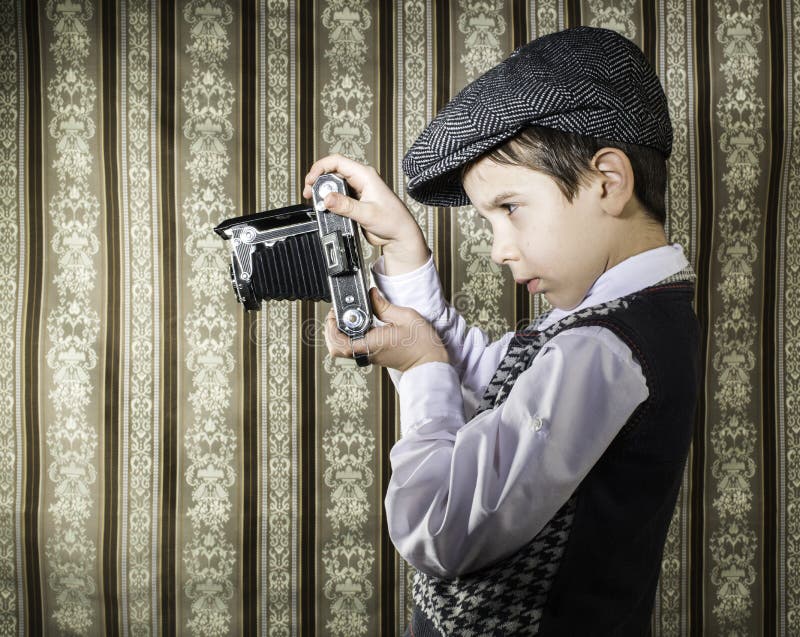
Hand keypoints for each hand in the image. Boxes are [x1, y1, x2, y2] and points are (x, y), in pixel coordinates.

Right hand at [303, 154, 430, 274]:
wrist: (400, 236)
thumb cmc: (393, 221)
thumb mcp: (367, 213)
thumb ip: (346, 206)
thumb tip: (326, 198)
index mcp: (365, 175)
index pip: (337, 161)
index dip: (320, 168)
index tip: (310, 180)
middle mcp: (360, 180)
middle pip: (332, 172)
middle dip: (318, 181)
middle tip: (309, 194)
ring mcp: (357, 191)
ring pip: (334, 185)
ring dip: (323, 192)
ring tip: (315, 203)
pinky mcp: (355, 202)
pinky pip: (338, 197)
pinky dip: (329, 202)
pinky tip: (324, 209)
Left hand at [324, 288, 448, 371]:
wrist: (430, 363)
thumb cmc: (422, 344)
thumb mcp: (405, 316)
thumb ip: (383, 305)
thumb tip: (370, 294)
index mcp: (372, 343)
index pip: (339, 343)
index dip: (331, 327)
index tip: (335, 313)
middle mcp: (367, 352)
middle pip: (335, 348)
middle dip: (330, 330)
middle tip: (337, 314)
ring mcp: (369, 355)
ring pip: (342, 349)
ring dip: (338, 333)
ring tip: (347, 317)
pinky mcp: (373, 355)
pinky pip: (353, 347)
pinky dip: (348, 336)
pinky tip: (357, 324)